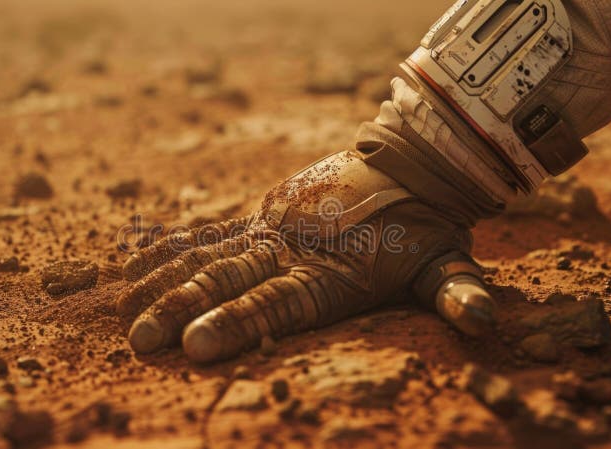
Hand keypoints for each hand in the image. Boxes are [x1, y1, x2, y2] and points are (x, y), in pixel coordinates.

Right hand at [116, 151, 496, 362]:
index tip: (196, 344)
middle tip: (141, 340)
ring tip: (125, 312)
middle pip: (230, 281)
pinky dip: (169, 249)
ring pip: (208, 256)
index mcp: (331, 271)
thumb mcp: (446, 259)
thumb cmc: (425, 226)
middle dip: (183, 310)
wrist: (407, 162)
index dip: (237, 322)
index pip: (278, 303)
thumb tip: (486, 322)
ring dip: (165, 284)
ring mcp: (270, 227)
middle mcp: (291, 248)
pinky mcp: (260, 214)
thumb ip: (457, 292)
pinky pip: (207, 233)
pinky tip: (133, 266)